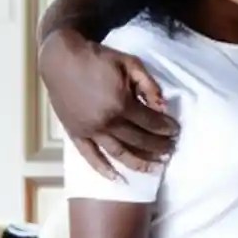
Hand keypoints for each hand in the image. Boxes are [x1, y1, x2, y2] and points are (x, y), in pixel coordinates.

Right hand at [38, 28, 178, 176]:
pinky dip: (102, 169)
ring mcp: (89, 130)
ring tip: (155, 168)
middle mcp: (105, 122)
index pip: (151, 122)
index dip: (166, 128)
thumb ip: (149, 86)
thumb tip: (164, 107)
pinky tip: (117, 178)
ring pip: (118, 153)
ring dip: (139, 163)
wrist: (61, 59)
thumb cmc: (98, 59)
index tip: (176, 131)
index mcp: (121, 104)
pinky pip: (89, 156)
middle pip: (139, 140)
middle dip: (158, 147)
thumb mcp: (131, 64)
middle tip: (171, 150)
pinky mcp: (75, 133)